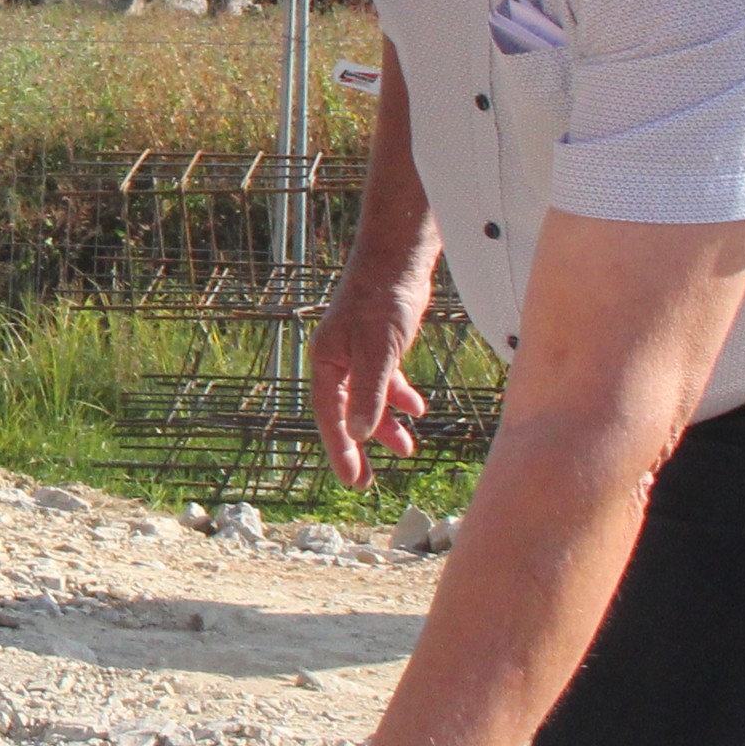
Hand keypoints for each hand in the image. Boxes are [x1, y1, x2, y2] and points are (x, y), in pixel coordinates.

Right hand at [310, 266, 431, 484]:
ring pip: (369, 400)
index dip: (340, 450)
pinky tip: (417, 412)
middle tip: (367, 482)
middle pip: (346, 413)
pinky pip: (386, 382)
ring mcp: (359, 355)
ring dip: (387, 426)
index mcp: (327, 363)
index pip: (330, 416)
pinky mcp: (380, 347)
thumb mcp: (378, 352)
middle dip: (359, 447)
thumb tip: (360, 434)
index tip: (351, 480)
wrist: (398, 263)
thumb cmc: (382, 302)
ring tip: (407, 451)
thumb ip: (369, 392)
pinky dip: (400, 399)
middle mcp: (338, 362)